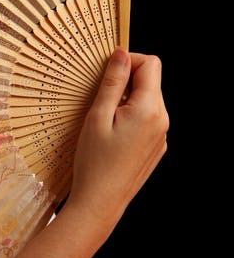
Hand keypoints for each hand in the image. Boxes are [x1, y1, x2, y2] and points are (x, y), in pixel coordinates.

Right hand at [67, 49, 168, 234]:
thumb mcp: (98, 116)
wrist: (100, 202)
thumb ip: (112, 82)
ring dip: (127, 100)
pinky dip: (130, 117)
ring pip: (148, 101)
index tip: (106, 72)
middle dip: (126, 81)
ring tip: (104, 120)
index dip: (128, 61)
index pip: (150, 64)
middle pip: (150, 81)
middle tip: (100, 98)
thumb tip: (121, 54)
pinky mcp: (156, 147)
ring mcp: (161, 136)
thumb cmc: (94, 162)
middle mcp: (162, 121)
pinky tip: (112, 135)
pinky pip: (147, 120)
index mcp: (149, 110)